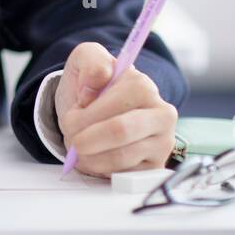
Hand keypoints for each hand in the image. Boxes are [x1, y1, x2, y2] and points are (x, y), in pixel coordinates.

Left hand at [54, 41, 178, 176]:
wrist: (95, 107)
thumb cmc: (92, 86)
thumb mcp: (85, 59)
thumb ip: (91, 61)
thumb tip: (95, 84)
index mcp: (144, 87)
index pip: (112, 107)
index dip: (82, 117)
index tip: (71, 115)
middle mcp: (161, 115)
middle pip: (119, 132)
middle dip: (84, 139)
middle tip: (71, 139)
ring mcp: (162, 143)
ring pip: (119, 158)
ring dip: (88, 156)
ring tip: (81, 146)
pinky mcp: (156, 166)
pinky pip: (124, 175)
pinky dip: (100, 169)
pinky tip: (95, 157)